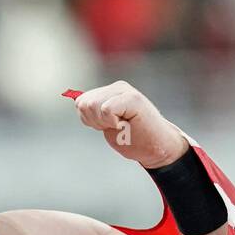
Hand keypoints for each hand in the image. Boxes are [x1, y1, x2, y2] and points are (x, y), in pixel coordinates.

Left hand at [71, 81, 187, 168]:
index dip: (89, 120)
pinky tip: (125, 124)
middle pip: (84, 103)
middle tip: (115, 126)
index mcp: (109, 92)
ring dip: (103, 122)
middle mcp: (116, 87)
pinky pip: (106, 109)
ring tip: (121, 125)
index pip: (80, 102)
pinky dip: (112, 122)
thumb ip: (93, 111)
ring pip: (92, 105)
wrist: (157, 147)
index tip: (107, 126)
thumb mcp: (106, 124)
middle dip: (94, 121)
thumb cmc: (133, 138)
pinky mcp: (133, 98)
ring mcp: (125, 91)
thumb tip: (77, 100)